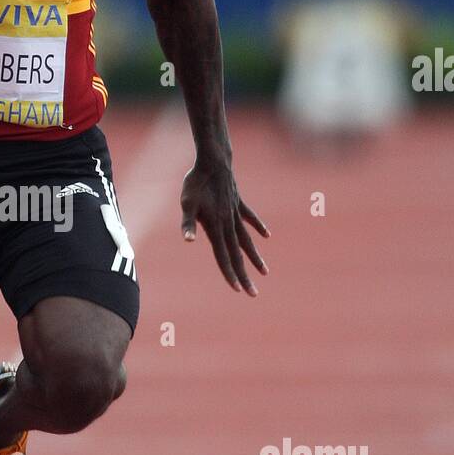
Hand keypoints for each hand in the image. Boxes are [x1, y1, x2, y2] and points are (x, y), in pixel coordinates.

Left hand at [180, 158, 269, 294]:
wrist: (214, 160)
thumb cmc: (196, 182)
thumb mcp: (186, 203)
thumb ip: (188, 223)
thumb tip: (187, 240)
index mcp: (216, 226)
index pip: (223, 256)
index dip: (229, 273)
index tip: (237, 289)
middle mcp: (229, 223)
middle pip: (237, 254)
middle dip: (244, 276)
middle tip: (253, 294)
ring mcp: (236, 213)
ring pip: (247, 240)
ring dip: (255, 257)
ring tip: (265, 272)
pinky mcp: (238, 202)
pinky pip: (250, 218)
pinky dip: (257, 227)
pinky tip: (266, 236)